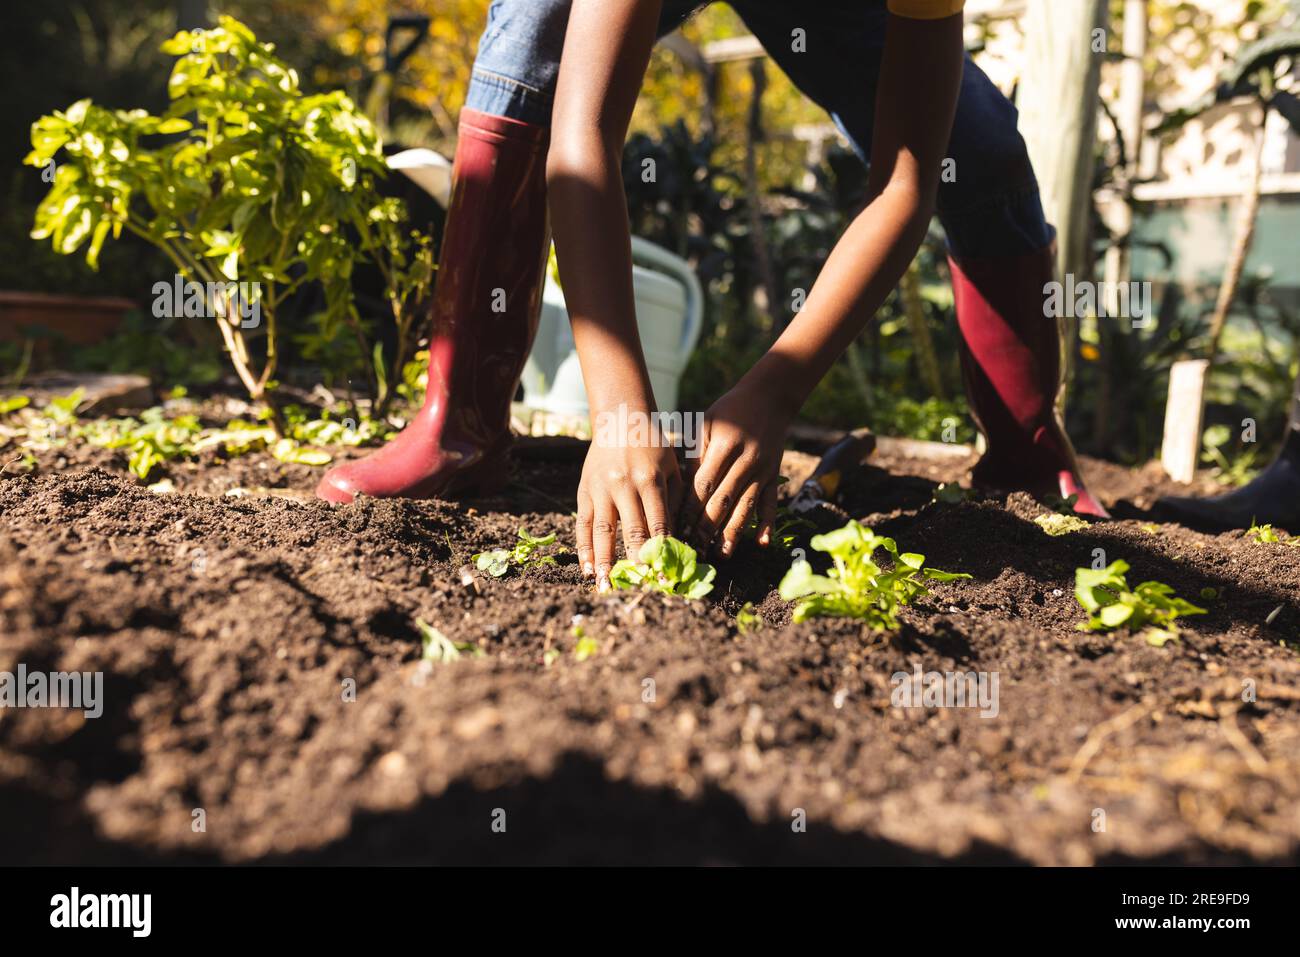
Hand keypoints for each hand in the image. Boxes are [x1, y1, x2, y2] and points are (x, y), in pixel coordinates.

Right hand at [576, 426, 682, 590]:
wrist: (620, 419)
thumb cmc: (653, 446)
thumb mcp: (672, 468)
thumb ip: (674, 502)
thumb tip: (676, 540)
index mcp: (650, 480)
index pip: (657, 523)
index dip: (660, 552)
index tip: (664, 575)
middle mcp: (623, 486)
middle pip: (630, 532)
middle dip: (636, 562)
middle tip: (640, 588)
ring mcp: (601, 490)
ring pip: (602, 532)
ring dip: (604, 562)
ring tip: (605, 586)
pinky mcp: (585, 492)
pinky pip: (583, 524)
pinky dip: (584, 549)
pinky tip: (588, 569)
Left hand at [678, 384, 791, 557]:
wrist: (770, 396)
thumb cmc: (730, 410)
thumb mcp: (706, 423)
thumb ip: (694, 454)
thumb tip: (680, 489)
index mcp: (726, 445)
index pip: (705, 484)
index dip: (691, 507)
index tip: (678, 527)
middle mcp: (747, 460)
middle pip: (724, 500)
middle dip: (707, 526)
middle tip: (693, 548)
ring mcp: (764, 470)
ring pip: (746, 507)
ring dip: (733, 533)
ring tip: (722, 554)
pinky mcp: (774, 476)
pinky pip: (771, 504)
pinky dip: (767, 524)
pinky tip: (761, 543)